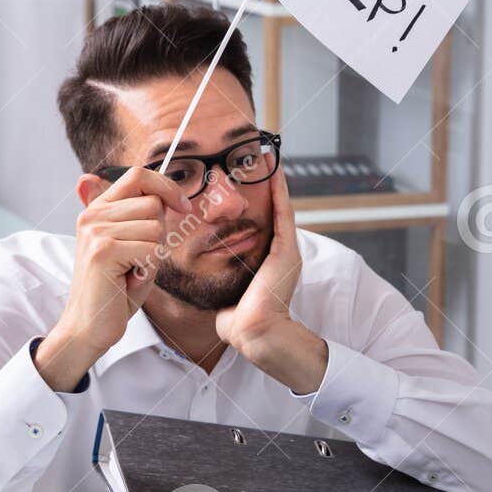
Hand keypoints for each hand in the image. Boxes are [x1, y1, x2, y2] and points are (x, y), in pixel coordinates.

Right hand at [36, 167, 189, 390]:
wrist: (89, 327)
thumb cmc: (115, 291)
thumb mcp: (132, 249)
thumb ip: (142, 222)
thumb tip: (165, 198)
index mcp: (98, 210)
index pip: (138, 176)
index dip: (166, 186)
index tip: (183, 205)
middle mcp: (92, 215)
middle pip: (153, 203)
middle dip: (159, 234)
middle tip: (139, 259)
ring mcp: (96, 231)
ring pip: (155, 228)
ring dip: (153, 255)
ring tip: (131, 271)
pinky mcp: (103, 251)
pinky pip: (151, 250)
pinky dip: (148, 269)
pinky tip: (128, 281)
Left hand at [216, 171, 328, 394]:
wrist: (255, 332)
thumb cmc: (239, 321)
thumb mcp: (228, 292)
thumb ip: (221, 280)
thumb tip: (204, 278)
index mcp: (267, 262)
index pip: (262, 224)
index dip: (258, 202)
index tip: (249, 181)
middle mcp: (280, 253)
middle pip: (273, 211)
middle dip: (267, 186)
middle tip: (259, 161)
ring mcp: (286, 251)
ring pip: (281, 207)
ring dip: (276, 183)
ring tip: (269, 159)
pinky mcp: (287, 250)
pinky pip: (284, 213)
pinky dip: (280, 192)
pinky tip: (275, 172)